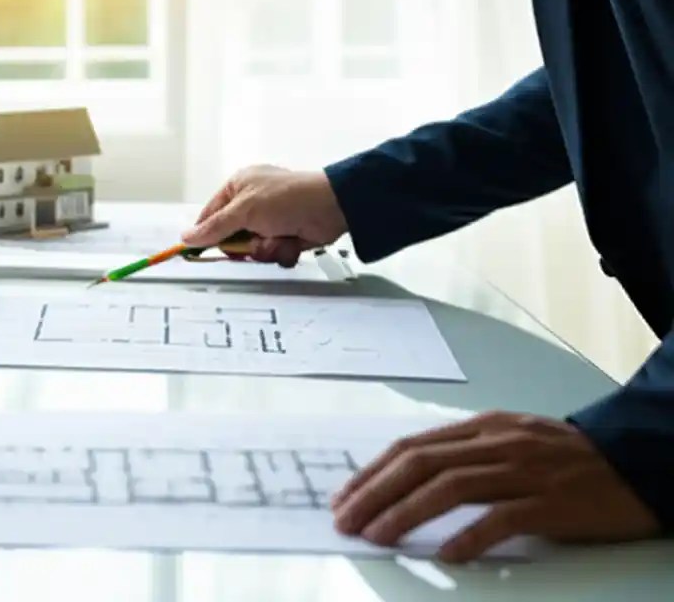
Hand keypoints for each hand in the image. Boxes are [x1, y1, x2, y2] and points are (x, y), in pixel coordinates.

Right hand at [181, 165, 347, 266]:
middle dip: (244, 244)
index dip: (205, 234)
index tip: (197, 252)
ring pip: (252, 249)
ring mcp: (270, 220)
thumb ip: (214, 227)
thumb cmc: (287, 198)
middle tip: (252, 241)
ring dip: (264, 249)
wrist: (331, 208)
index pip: (210, 215)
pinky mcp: (285, 235)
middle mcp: (252, 202)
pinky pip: (271, 253)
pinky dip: (280, 252)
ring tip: (278, 238)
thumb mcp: (244, 211)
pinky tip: (291, 241)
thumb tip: (186, 237)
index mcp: (238, 187)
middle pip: (231, 237)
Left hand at [330, 411, 659, 562]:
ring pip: (452, 486)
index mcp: (483, 427)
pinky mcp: (552, 502)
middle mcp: (498, 442)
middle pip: (421, 463)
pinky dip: (470, 536)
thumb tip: (407, 480)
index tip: (344, 498)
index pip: (412, 446)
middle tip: (346, 520)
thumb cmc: (567, 458)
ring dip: (406, 513)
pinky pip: (503, 518)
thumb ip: (465, 454)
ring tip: (378, 536)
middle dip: (375, 492)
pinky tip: (447, 554)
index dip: (372, 473)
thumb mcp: (510, 441)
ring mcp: (525, 470)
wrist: (637, 461)